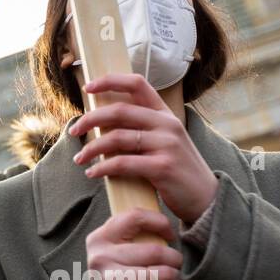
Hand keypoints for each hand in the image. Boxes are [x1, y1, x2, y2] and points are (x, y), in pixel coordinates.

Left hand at [70, 73, 218, 224]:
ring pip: (117, 138)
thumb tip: (100, 119)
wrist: (206, 198)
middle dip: (90, 119)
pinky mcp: (162, 167)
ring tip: (80, 158)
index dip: (110, 81)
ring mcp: (166, 145)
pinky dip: (102, 168)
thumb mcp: (164, 140)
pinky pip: (122, 163)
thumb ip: (140, 127)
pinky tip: (93, 173)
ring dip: (92, 148)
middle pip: (119, 110)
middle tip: (73, 130)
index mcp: (164, 113)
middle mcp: (167, 124)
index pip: (137, 83)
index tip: (88, 87)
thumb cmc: (176, 168)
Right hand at [85, 209, 185, 279]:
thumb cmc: (121, 279)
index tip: (170, 235)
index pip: (135, 217)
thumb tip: (162, 211)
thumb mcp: (117, 252)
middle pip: (155, 251)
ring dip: (177, 279)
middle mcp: (99, 258)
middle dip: (175, 260)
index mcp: (99, 239)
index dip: (160, 223)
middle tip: (177, 266)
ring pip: (161, 273)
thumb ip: (132, 233)